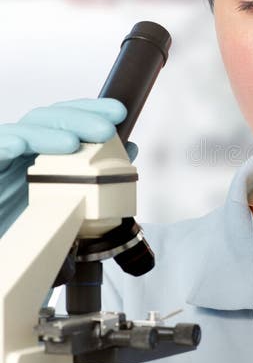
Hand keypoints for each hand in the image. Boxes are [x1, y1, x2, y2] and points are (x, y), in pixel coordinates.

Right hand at [0, 98, 131, 236]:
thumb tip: (130, 146)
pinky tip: (17, 147)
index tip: (118, 112)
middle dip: (78, 119)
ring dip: (47, 134)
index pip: (67, 118)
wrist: (6, 251)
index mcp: (44, 149)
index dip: (91, 110)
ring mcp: (4, 159)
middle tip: (105, 130)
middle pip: (47, 120)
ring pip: (20, 132)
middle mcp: (23, 148)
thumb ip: (100, 168)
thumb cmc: (31, 220)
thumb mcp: (72, 196)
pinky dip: (3, 145)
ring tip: (72, 144)